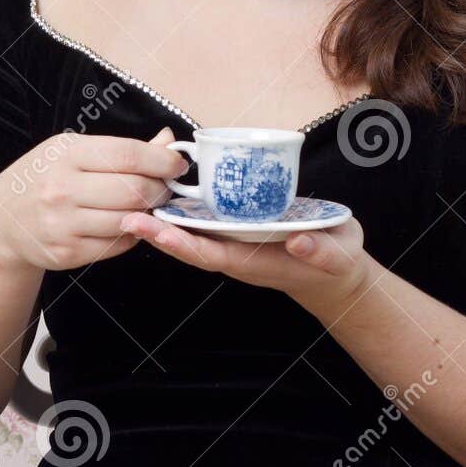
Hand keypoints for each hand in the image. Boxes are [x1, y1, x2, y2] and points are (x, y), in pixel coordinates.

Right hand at [0, 126, 189, 271]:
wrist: (1, 220)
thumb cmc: (42, 179)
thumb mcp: (71, 151)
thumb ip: (121, 149)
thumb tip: (167, 140)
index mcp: (65, 154)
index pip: (128, 154)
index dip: (161, 160)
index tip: (177, 164)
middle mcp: (61, 188)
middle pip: (134, 190)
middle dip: (160, 189)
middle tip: (164, 188)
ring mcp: (62, 223)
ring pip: (129, 220)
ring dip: (147, 214)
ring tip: (145, 206)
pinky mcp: (66, 252)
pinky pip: (116, 245)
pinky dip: (129, 235)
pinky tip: (123, 224)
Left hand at [120, 208, 378, 320]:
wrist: (334, 273)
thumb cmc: (336, 264)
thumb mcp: (337, 257)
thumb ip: (320, 251)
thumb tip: (298, 242)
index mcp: (253, 261)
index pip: (209, 255)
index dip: (181, 244)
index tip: (156, 231)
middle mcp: (235, 253)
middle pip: (189, 245)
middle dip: (158, 233)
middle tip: (128, 217)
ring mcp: (233, 243)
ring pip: (192, 233)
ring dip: (163, 221)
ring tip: (132, 203)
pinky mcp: (237, 230)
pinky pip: (203, 222)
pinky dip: (181, 211)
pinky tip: (162, 193)